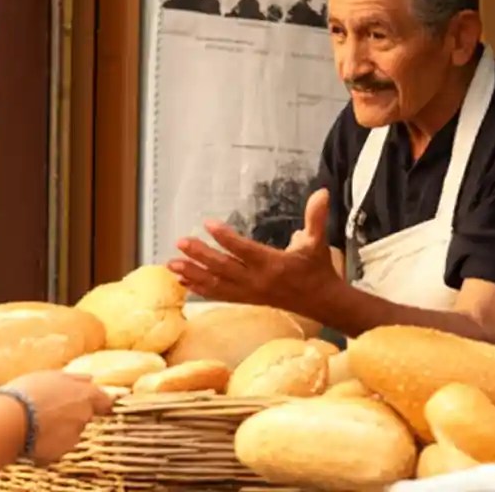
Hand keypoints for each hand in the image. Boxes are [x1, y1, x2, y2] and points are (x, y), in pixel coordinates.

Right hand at [7, 371, 112, 465]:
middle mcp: (83, 416)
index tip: (93, 404)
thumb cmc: (27, 392)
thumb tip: (90, 379)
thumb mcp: (51, 375)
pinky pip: (56, 447)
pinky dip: (47, 443)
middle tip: (50, 410)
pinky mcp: (59, 453)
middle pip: (84, 416)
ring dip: (58, 429)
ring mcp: (73, 436)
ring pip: (70, 432)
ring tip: (35, 422)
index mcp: (84, 395)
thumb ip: (74, 379)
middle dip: (72, 415)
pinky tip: (31, 436)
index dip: (99, 403)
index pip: (105, 401)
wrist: (9, 420)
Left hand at [167, 188, 339, 315]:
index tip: (208, 224)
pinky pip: (219, 294)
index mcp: (274, 265)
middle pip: (224, 268)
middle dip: (201, 255)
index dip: (226, 238)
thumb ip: (317, 217)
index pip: (245, 250)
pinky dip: (200, 287)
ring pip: (217, 283)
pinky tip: (182, 280)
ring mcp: (249, 292)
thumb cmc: (317, 269)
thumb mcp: (318, 242)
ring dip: (193, 274)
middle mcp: (257, 280)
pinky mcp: (245, 299)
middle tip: (181, 242)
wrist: (322, 303)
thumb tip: (322, 192)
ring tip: (171, 264)